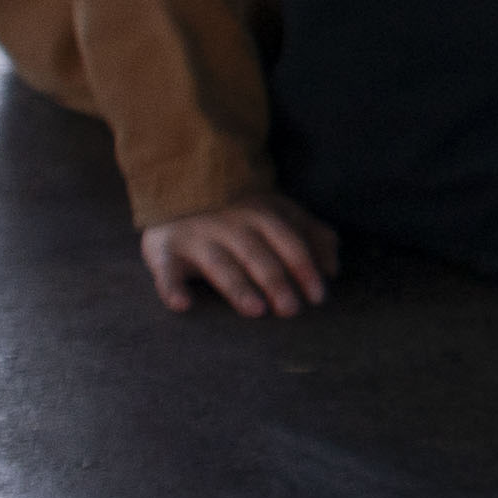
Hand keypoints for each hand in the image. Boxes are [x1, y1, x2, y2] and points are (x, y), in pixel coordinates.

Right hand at [140, 194, 336, 317]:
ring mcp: (196, 235)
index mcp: (263, 214)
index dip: (305, 268)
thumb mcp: (280, 215)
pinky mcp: (164, 248)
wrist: (181, 187)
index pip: (289, 242)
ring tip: (255, 310)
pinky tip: (182, 305)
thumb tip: (333, 269)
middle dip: (276, 281)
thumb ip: (311, 236)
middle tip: (291, 310)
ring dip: (238, 287)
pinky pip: (165, 269)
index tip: (318, 296)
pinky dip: (171, 286)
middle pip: (257, 255)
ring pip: (219, 263)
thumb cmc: (241, 213)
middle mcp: (230, 224)